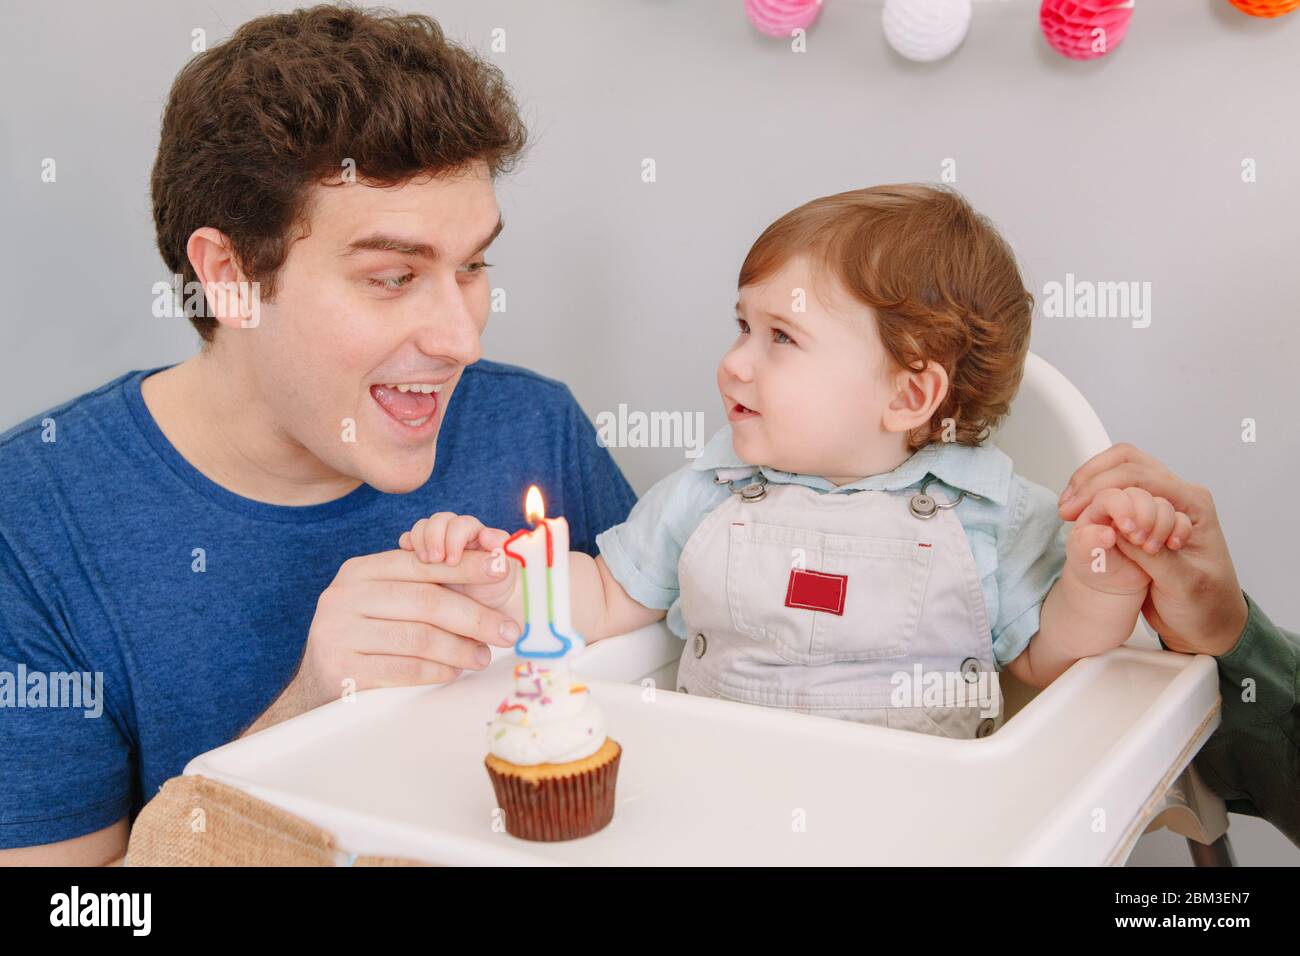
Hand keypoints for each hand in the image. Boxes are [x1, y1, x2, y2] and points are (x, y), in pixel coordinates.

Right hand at [289, 548, 520, 713]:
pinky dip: (437, 670)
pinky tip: (454, 671)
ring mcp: (338, 633)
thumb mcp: (385, 601)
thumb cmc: (367, 636)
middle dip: (475, 616)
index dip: (466, 566)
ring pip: (419, 637)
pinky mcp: (342, 670)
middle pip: (426, 602)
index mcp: (359, 571)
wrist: (318, 684)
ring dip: (460, 649)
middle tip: (508, 631)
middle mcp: (344, 597)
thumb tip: (489, 566)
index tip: (501, 569)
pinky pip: (404, 668)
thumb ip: (422, 584)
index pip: (421, 565)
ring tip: (483, 657)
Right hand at [399, 512, 517, 610]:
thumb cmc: (496, 588)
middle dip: (434, 537)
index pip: (462, 524)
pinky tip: (408, 554)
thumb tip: (490, 537)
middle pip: (439, 521)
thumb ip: (500, 552)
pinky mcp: (421, 556)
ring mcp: (437, 543)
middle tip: (435, 560)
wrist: (483, 608)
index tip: (453, 561)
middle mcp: (456, 534)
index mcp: (477, 533)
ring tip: (424, 561)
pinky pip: (409, 541)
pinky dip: (407, 544)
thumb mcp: (503, 572)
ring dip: (420, 541)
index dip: (454, 538)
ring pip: (423, 528)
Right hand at [1058, 443, 1248, 655]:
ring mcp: (1161, 504)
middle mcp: (1178, 497)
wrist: (1208, 623)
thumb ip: (1154, 557)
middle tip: (1069, 507)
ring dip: (1090, 483)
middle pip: (1128, 461)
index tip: (1081, 516)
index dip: (1104, 490)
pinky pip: (1116, 491)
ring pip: (1120, 470)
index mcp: (1193, 505)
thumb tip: (1120, 533)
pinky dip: (1093, 496)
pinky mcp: (1146, 516)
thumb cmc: (1206, 605)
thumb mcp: (1183, 585)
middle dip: (1093, 479)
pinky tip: (1078, 513)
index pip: (1142, 477)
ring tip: (1069, 508)